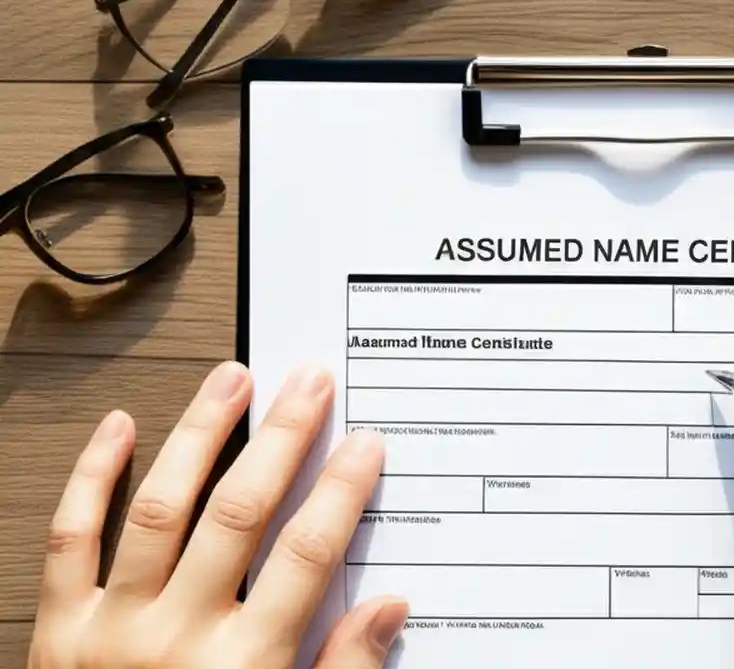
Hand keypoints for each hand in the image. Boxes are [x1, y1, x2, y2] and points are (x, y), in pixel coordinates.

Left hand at [28, 362, 405, 668]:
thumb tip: (388, 610)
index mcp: (243, 667)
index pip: (307, 556)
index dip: (341, 492)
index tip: (364, 447)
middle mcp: (177, 637)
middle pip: (240, 514)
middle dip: (282, 439)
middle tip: (307, 384)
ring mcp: (112, 628)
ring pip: (160, 507)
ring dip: (199, 435)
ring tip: (229, 380)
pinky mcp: (59, 631)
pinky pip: (69, 539)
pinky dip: (91, 477)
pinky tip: (118, 428)